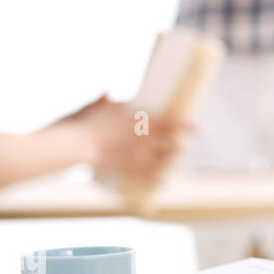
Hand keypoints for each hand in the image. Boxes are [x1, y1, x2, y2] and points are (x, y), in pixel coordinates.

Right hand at [70, 96, 192, 185]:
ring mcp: (139, 157)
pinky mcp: (130, 171)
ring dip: (171, 163)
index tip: (198, 129)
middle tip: (179, 147)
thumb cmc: (84, 123)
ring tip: (172, 163)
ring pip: (167, 163)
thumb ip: (104, 102)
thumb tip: (107, 93)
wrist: (75, 146)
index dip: (189, 127)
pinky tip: (163, 180)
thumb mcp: (95, 107)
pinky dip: (159, 179)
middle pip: (175, 146)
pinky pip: (151, 178)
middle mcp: (146, 139)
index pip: (175, 124)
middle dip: (179, 146)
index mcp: (143, 121)